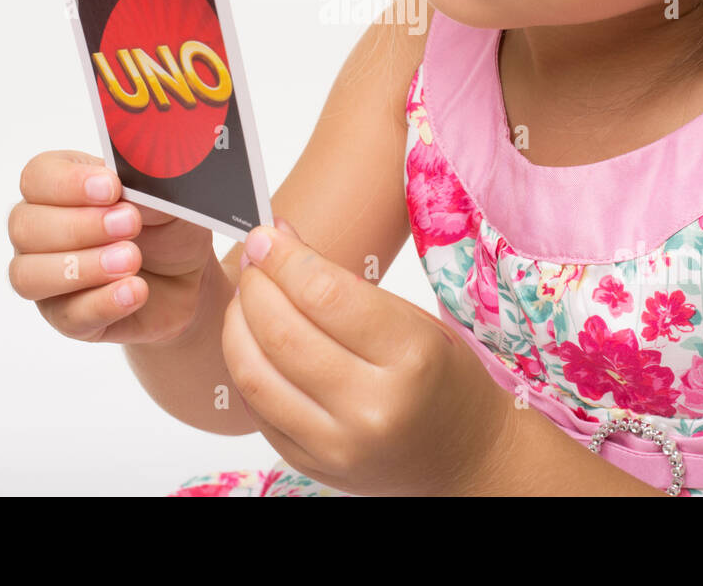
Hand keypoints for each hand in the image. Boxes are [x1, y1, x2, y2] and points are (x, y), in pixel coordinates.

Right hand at [8, 149, 215, 343]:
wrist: (188, 276)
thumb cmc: (166, 225)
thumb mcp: (165, 195)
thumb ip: (143, 181)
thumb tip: (132, 177)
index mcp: (60, 186)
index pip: (36, 177)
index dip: (67, 184)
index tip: (112, 189)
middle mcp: (41, 231)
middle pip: (24, 227)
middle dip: (79, 226)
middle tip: (130, 225)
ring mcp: (48, 278)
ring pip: (29, 276)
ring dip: (83, 267)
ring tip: (132, 260)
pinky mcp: (68, 318)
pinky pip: (69, 316)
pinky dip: (104, 302)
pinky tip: (135, 290)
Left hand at [221, 219, 513, 495]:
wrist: (464, 456)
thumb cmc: (442, 379)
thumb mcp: (413, 320)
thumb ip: (343, 284)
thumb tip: (277, 240)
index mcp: (410, 357)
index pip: (325, 295)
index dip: (284, 259)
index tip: (266, 237)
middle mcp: (372, 408)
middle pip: (282, 333)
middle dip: (255, 286)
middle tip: (253, 262)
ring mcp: (338, 444)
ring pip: (256, 375)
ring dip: (237, 326)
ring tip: (245, 299)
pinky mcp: (310, 465)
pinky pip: (256, 410)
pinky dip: (246, 367)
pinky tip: (253, 342)